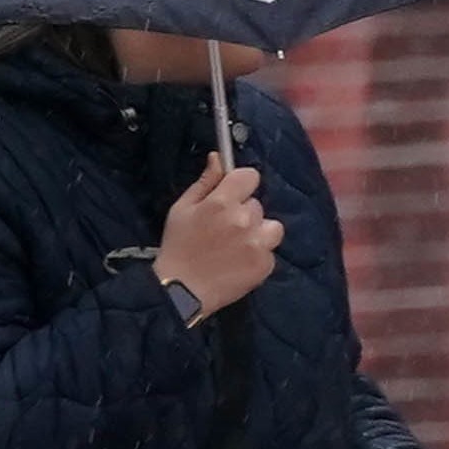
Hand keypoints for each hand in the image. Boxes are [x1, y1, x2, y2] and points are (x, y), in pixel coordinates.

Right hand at [156, 147, 279, 318]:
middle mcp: (244, 219)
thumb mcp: (181, 209)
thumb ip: (204, 182)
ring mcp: (258, 243)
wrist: (182, 291)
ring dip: (258, 233)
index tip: (232, 196)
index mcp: (222, 202)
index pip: (250, 176)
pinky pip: (270, 250)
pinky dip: (258, 255)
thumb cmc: (178, 247)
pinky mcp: (265, 264)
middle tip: (224, 230)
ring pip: (271, 226)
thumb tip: (218, 157)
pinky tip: (239, 263)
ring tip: (238, 246)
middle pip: (256, 204)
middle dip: (244, 213)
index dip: (241, 185)